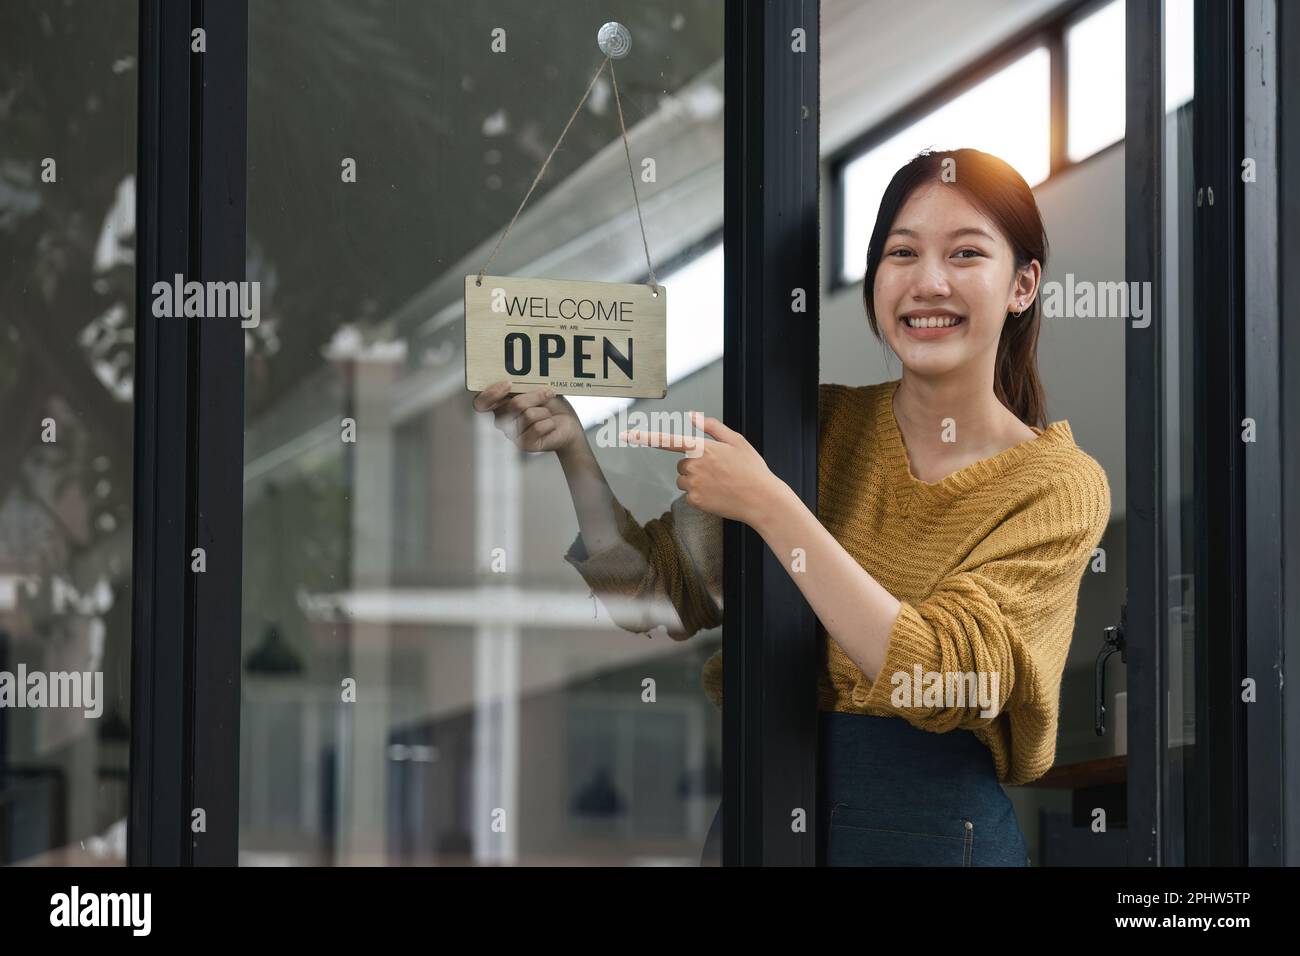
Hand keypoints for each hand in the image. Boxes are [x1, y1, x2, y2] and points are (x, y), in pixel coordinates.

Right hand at [472, 379, 583, 453]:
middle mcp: (501, 421)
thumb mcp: (536, 389)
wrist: (567, 423)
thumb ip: (522, 386)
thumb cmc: (550, 404)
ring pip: (528, 415)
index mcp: (499, 405)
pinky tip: (550, 425)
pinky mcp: (524, 445)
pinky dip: (549, 423)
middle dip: (535, 396)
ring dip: (545, 411)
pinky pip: (537, 428)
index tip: (509, 384)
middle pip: (513, 405)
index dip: (490, 394)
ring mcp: (512, 434)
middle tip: (548, 393)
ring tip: (548, 414)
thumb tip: (514, 379)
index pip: (481, 403)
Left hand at [623, 411, 788, 528]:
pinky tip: (718, 495)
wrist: (762, 499)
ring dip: (696, 481)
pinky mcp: (695, 501)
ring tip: (719, 484)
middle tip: (719, 471)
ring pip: (683, 480)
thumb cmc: (751, 469)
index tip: (626, 435)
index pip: (667, 440)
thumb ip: (712, 427)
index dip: (644, 437)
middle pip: (681, 464)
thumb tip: (692, 416)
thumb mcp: (736, 441)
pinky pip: (689, 495)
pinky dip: (700, 495)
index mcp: (702, 447)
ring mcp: (693, 484)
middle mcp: (694, 465)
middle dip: (695, 466)